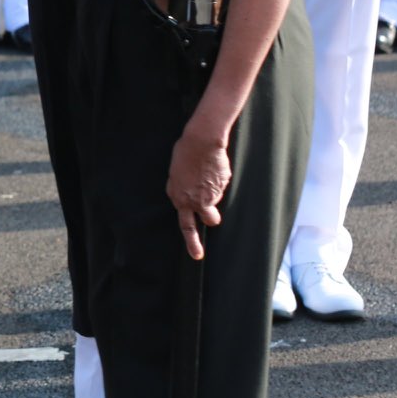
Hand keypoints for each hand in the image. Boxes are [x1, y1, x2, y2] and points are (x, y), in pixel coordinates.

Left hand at [166, 127, 231, 259]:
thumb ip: (184, 186)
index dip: (189, 222)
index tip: (191, 239)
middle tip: (197, 255)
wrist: (201, 142)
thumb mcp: (177, 171)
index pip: (181, 217)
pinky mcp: (219, 192)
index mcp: (175, 195)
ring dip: (214, 208)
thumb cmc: (187, 151)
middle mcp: (188, 201)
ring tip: (211, 185)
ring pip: (212, 214)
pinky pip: (221, 191)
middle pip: (190, 227)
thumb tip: (193, 192)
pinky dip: (220, 183)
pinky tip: (215, 170)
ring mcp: (205, 199)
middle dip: (193, 244)